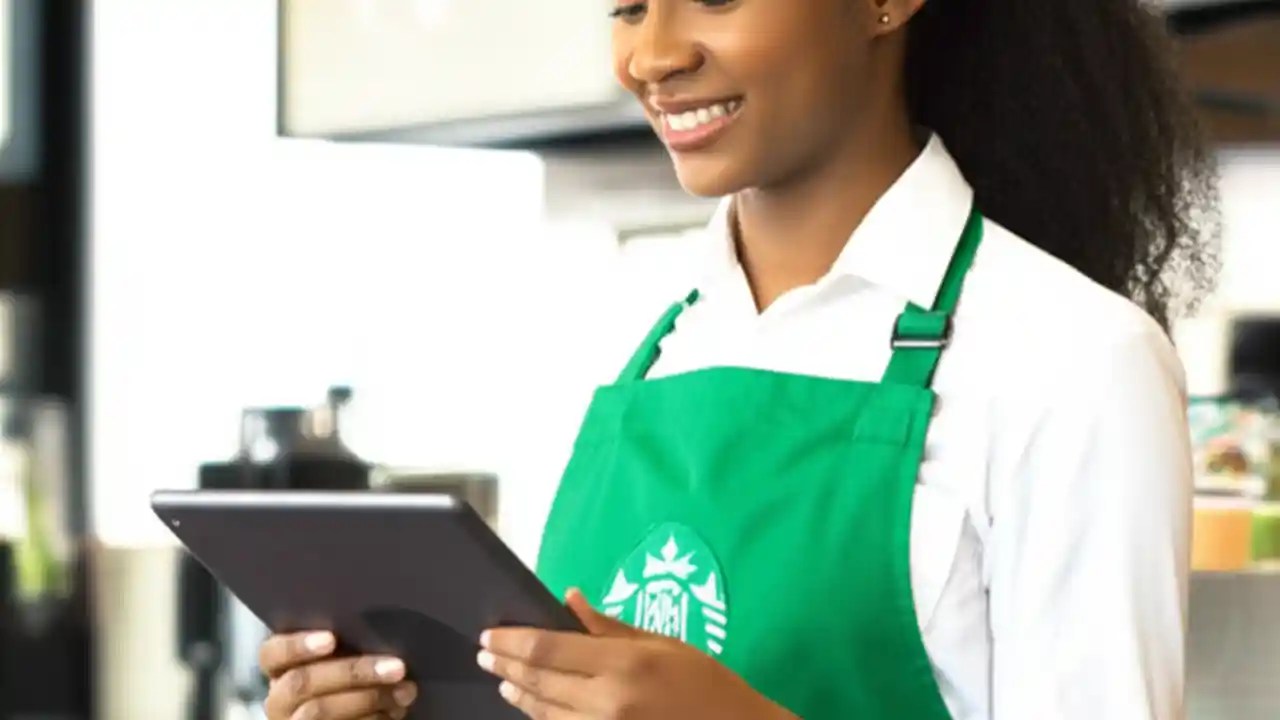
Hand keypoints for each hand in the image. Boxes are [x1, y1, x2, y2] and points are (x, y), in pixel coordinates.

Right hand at [258, 631, 418, 719]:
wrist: (353, 714)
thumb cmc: (352, 677)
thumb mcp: (344, 659)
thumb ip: (348, 644)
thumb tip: (381, 631)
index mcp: (280, 670)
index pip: (272, 653)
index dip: (297, 645)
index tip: (331, 638)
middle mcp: (280, 700)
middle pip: (301, 682)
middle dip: (352, 672)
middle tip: (397, 667)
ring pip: (318, 711)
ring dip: (369, 698)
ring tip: (406, 691)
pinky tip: (394, 712)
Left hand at [477, 590, 796, 719]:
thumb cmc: (707, 684)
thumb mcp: (663, 644)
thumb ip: (609, 627)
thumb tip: (568, 600)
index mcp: (623, 665)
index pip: (548, 650)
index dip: (512, 641)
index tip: (489, 635)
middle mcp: (607, 703)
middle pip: (539, 682)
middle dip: (506, 666)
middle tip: (485, 653)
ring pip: (545, 714)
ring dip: (519, 695)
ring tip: (503, 680)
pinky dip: (544, 718)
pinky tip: (535, 708)